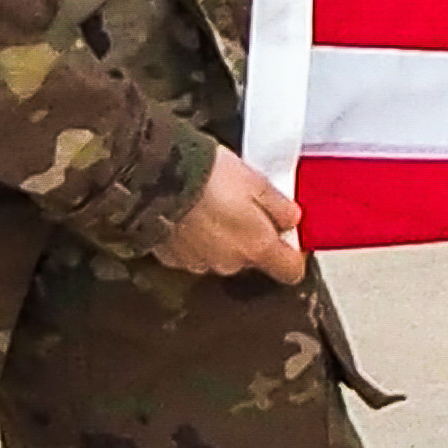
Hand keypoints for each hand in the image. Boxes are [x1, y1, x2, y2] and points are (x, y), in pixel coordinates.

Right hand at [160, 146, 310, 282]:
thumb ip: (279, 206)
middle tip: (243, 206)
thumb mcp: (256, 182)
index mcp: (257, 247)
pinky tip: (189, 215)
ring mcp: (198, 263)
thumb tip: (292, 220)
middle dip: (252, 238)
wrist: (155, 178)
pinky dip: (194, 239)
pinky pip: (193, 252)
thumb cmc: (209, 177)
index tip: (289, 237)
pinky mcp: (172, 258)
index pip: (290, 271)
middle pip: (252, 259)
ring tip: (212, 206)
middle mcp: (230, 263)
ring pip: (221, 256)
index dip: (293, 255)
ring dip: (221, 238)